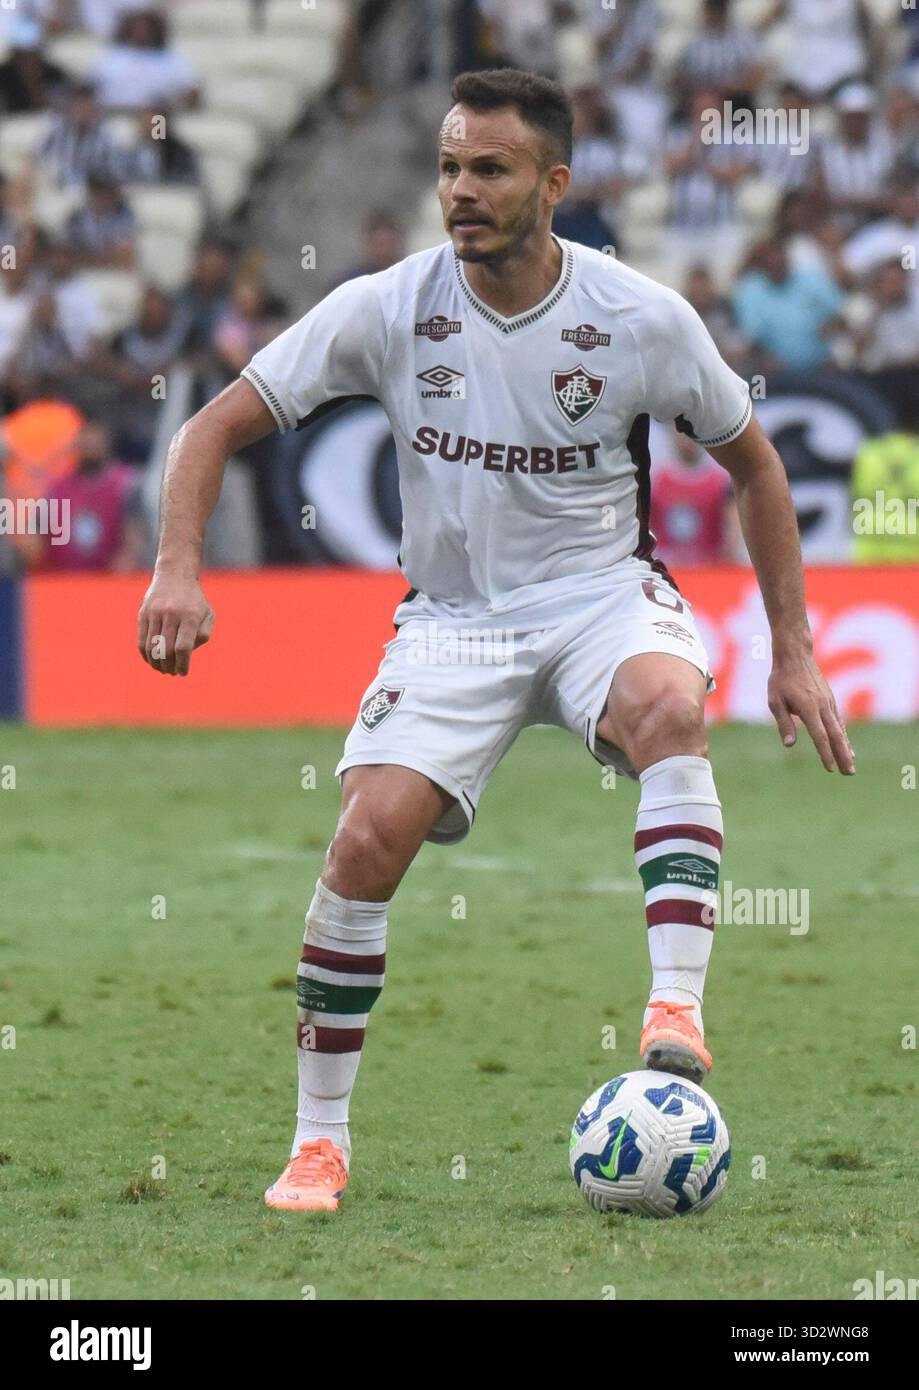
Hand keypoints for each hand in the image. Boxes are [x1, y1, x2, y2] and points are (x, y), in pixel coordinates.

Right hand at [137, 571, 213, 676]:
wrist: (175, 574)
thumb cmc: (194, 600)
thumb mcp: (208, 614)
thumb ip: (203, 634)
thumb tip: (189, 653)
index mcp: (189, 616)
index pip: (183, 647)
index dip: (182, 664)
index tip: (183, 672)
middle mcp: (171, 614)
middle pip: (166, 649)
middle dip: (169, 666)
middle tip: (172, 672)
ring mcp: (155, 613)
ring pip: (152, 647)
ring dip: (156, 663)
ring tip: (162, 669)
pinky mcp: (143, 614)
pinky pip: (142, 640)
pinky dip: (145, 655)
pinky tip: (152, 661)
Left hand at [768, 646, 854, 773]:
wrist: (795, 656)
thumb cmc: (781, 680)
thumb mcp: (775, 701)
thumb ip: (784, 723)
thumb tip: (789, 745)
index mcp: (809, 708)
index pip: (819, 735)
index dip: (825, 753)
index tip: (831, 768)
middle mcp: (823, 706)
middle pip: (835, 735)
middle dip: (843, 756)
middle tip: (849, 774)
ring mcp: (829, 703)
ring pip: (840, 730)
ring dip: (846, 749)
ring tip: (851, 766)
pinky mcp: (830, 701)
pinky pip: (839, 722)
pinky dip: (844, 736)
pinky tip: (847, 747)